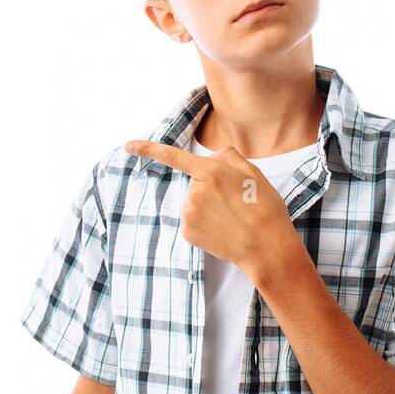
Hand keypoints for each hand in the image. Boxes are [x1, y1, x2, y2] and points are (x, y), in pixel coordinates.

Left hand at [123, 139, 300, 280]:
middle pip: (196, 184)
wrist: (266, 247)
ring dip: (209, 208)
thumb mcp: (253, 172)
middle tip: (236, 203)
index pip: (174, 157)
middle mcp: (194, 191)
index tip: (128, 146)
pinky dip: (206, 225)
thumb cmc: (264, 208)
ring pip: (195, 203)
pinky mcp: (188, 232)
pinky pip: (193, 221)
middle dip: (211, 189)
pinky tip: (223, 230)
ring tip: (232, 218)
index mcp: (211, 171)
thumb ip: (227, 157)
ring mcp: (188, 213)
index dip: (149, 149)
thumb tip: (210, 157)